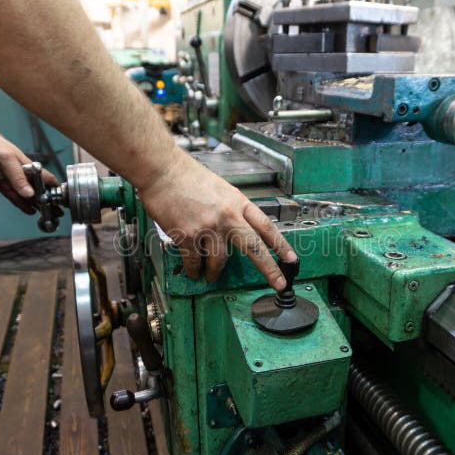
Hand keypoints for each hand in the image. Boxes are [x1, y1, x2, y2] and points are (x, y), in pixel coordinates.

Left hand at [0, 131, 58, 213]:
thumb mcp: (6, 159)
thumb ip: (18, 177)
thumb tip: (29, 193)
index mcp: (28, 165)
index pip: (46, 178)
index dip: (55, 188)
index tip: (62, 200)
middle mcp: (21, 173)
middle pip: (38, 190)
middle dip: (48, 201)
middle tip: (57, 213)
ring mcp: (11, 178)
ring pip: (26, 195)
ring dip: (36, 205)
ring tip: (46, 215)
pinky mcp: (0, 182)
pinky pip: (13, 196)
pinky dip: (21, 204)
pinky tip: (29, 210)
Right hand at [138, 151, 296, 289]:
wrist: (163, 171)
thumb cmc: (188, 177)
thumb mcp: (222, 189)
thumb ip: (233, 209)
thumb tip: (239, 230)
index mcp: (238, 203)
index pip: (266, 227)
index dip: (281, 245)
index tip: (291, 259)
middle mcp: (227, 216)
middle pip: (254, 248)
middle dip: (269, 269)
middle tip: (278, 283)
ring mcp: (208, 227)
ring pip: (219, 261)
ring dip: (215, 273)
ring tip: (211, 276)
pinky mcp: (188, 235)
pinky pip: (195, 261)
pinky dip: (194, 269)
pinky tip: (194, 271)